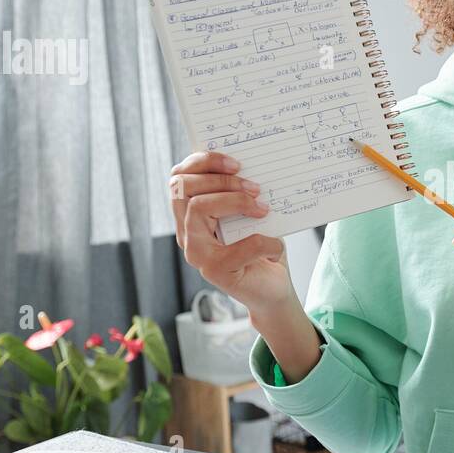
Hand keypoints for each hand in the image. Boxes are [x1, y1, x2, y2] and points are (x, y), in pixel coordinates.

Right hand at [169, 151, 295, 315]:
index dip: (202, 162)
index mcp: (190, 215)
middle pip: (183, 187)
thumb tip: (252, 165)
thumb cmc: (261, 248)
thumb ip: (241, 192)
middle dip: (222, 180)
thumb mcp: (250, 214)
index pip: (178, 178)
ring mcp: (197, 253)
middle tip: (255, 187)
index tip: (235, 163)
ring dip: (237, 201)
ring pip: (198, 207)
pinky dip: (266, 242)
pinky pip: (241, 244)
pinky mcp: (215, 271)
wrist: (272, 290)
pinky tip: (275, 248)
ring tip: (263, 210)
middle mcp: (186, 233)